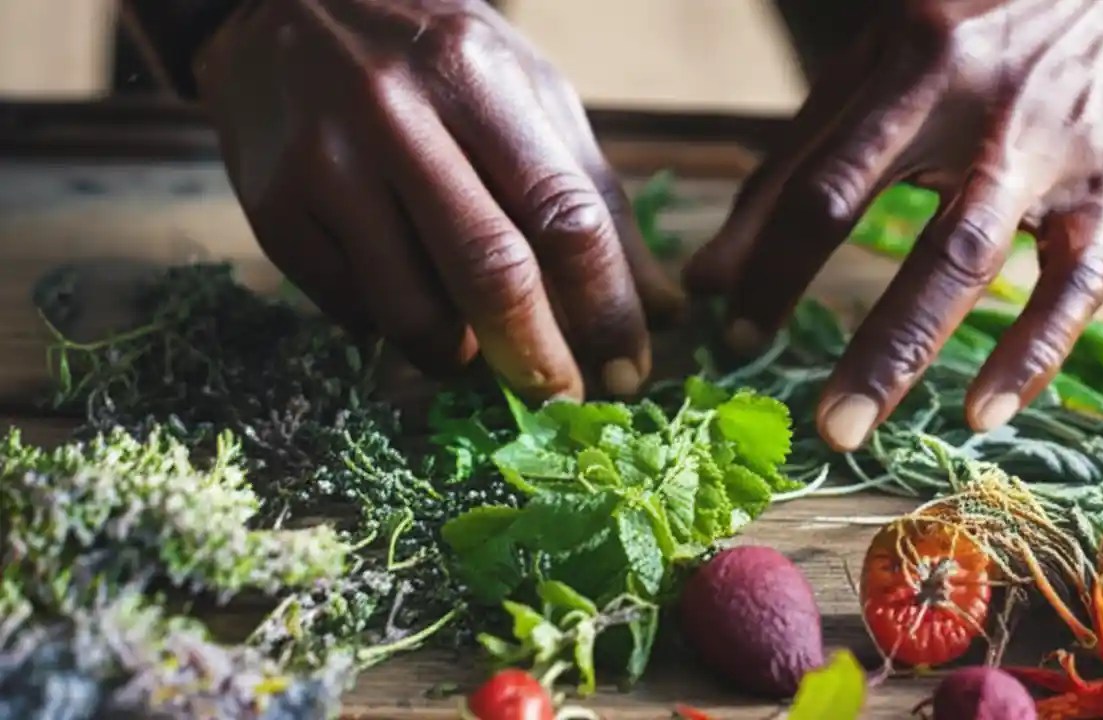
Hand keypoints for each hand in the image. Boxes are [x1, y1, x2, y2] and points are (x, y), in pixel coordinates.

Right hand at [195, 0, 681, 401]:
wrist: (280, 7)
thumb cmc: (430, 57)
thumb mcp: (524, 94)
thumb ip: (592, 193)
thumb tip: (661, 308)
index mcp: (476, 76)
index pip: (564, 215)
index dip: (607, 307)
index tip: (628, 369)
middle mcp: (395, 115)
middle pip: (491, 272)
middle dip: (540, 357)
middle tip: (562, 398)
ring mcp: (326, 164)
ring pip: (414, 312)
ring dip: (460, 356)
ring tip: (476, 346)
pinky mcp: (273, 210)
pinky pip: (352, 311)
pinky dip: (393, 329)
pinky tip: (405, 295)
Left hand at [685, 0, 1102, 449]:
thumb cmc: (967, 33)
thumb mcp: (871, 70)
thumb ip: (791, 167)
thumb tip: (706, 279)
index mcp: (910, 74)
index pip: (826, 187)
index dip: (772, 266)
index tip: (732, 332)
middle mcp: (984, 116)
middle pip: (916, 239)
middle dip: (865, 341)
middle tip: (817, 426)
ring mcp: (1053, 159)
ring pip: (982, 264)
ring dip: (917, 353)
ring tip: (862, 429)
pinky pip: (1079, 286)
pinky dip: (1035, 354)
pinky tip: (985, 414)